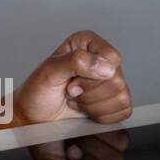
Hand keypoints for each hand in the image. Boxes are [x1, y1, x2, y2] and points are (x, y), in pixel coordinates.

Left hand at [15, 30, 131, 125]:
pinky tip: (85, 108)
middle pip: (116, 80)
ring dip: (92, 105)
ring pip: (121, 97)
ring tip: (76, 98)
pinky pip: (123, 110)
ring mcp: (111, 81)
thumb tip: (106, 66)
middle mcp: (102, 59)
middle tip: (70, 90)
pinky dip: (101, 115)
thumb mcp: (50, 71)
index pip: (111, 57)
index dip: (93, 73)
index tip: (72, 78)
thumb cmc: (38, 91)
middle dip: (88, 92)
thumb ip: (76, 61)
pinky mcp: (116, 101)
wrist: (35, 114)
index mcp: (87, 43)